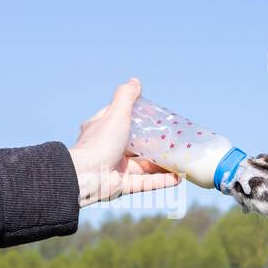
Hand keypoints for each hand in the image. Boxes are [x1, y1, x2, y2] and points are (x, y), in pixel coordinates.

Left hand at [67, 79, 180, 205]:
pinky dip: (163, 181)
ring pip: (144, 166)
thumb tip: (136, 81)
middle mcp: (109, 149)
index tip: (155, 117)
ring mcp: (117, 169)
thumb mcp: (115, 114)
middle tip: (174, 140)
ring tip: (181, 160)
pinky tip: (179, 177)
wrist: (86, 176)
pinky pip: (147, 183)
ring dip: (163, 164)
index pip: (120, 120)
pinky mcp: (124, 186)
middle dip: (155, 144)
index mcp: (103, 131)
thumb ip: (126, 97)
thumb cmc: (99, 143)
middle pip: (136, 145)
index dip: (137, 118)